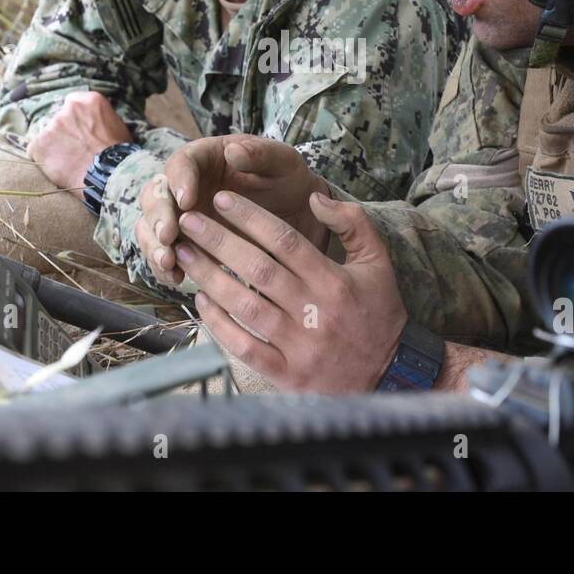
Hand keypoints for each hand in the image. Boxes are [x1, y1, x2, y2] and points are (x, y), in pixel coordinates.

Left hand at [27, 90, 132, 192]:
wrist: (109, 175)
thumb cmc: (119, 155)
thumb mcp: (117, 127)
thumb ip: (100, 120)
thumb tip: (94, 126)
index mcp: (90, 100)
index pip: (74, 103)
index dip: (76, 120)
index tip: (79, 131)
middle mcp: (68, 108)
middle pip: (60, 119)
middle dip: (65, 133)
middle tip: (76, 150)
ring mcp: (52, 125)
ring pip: (48, 136)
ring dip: (55, 147)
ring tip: (69, 163)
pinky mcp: (39, 144)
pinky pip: (36, 152)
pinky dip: (45, 161)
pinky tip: (60, 169)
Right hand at [135, 134, 328, 287]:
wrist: (295, 213)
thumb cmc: (287, 180)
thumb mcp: (283, 161)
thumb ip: (260, 154)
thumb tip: (233, 151)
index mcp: (203, 159)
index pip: (180, 164)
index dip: (178, 181)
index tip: (187, 200)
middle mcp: (184, 186)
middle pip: (154, 196)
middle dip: (158, 217)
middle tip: (168, 236)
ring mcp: (180, 216)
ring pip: (151, 227)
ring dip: (154, 245)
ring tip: (169, 263)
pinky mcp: (185, 244)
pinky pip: (164, 254)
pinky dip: (164, 267)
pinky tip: (176, 278)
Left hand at [174, 189, 406, 392]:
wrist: (389, 376)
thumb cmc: (378, 313)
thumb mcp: (378, 262)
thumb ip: (353, 223)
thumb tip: (314, 197)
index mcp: (334, 281)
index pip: (284, 240)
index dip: (249, 217)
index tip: (221, 199)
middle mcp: (314, 311)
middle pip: (257, 269)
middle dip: (218, 241)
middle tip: (188, 221)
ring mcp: (298, 346)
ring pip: (245, 306)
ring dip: (210, 278)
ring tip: (184, 255)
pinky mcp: (286, 374)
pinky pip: (244, 347)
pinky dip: (219, 325)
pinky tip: (201, 302)